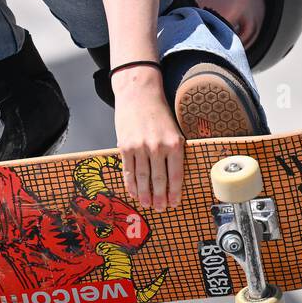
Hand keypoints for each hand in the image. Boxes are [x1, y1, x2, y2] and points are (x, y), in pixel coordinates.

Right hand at [112, 66, 184, 210]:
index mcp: (174, 144)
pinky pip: (129, 170)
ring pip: (143, 178)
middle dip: (159, 197)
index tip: (174, 203)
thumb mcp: (174, 129)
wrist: (139, 93)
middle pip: (159, 180)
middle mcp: (157, 147)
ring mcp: (140, 148)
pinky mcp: (126, 146)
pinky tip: (134, 192)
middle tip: (159, 208)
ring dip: (145, 194)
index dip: (174, 192)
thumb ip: (174, 150)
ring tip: (146, 204)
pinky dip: (131, 184)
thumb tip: (174, 175)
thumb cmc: (158, 112)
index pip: (175, 175)